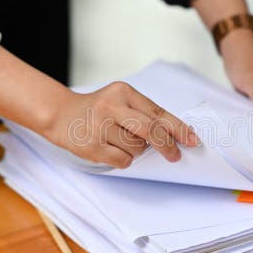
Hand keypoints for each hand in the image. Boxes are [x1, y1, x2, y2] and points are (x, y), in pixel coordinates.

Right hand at [44, 81, 199, 168]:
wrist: (61, 115)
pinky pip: (123, 160)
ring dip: (136, 151)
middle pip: (151, 130)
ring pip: (136, 148)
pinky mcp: (92, 145)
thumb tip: (175, 135)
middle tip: (175, 156)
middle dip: (167, 145)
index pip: (157, 112)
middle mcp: (111, 106)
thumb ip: (144, 114)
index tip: (192, 139)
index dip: (178, 128)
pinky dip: (124, 160)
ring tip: (120, 141)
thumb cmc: (98, 110)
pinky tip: (111, 149)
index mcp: (123, 92)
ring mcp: (100, 126)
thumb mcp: (120, 102)